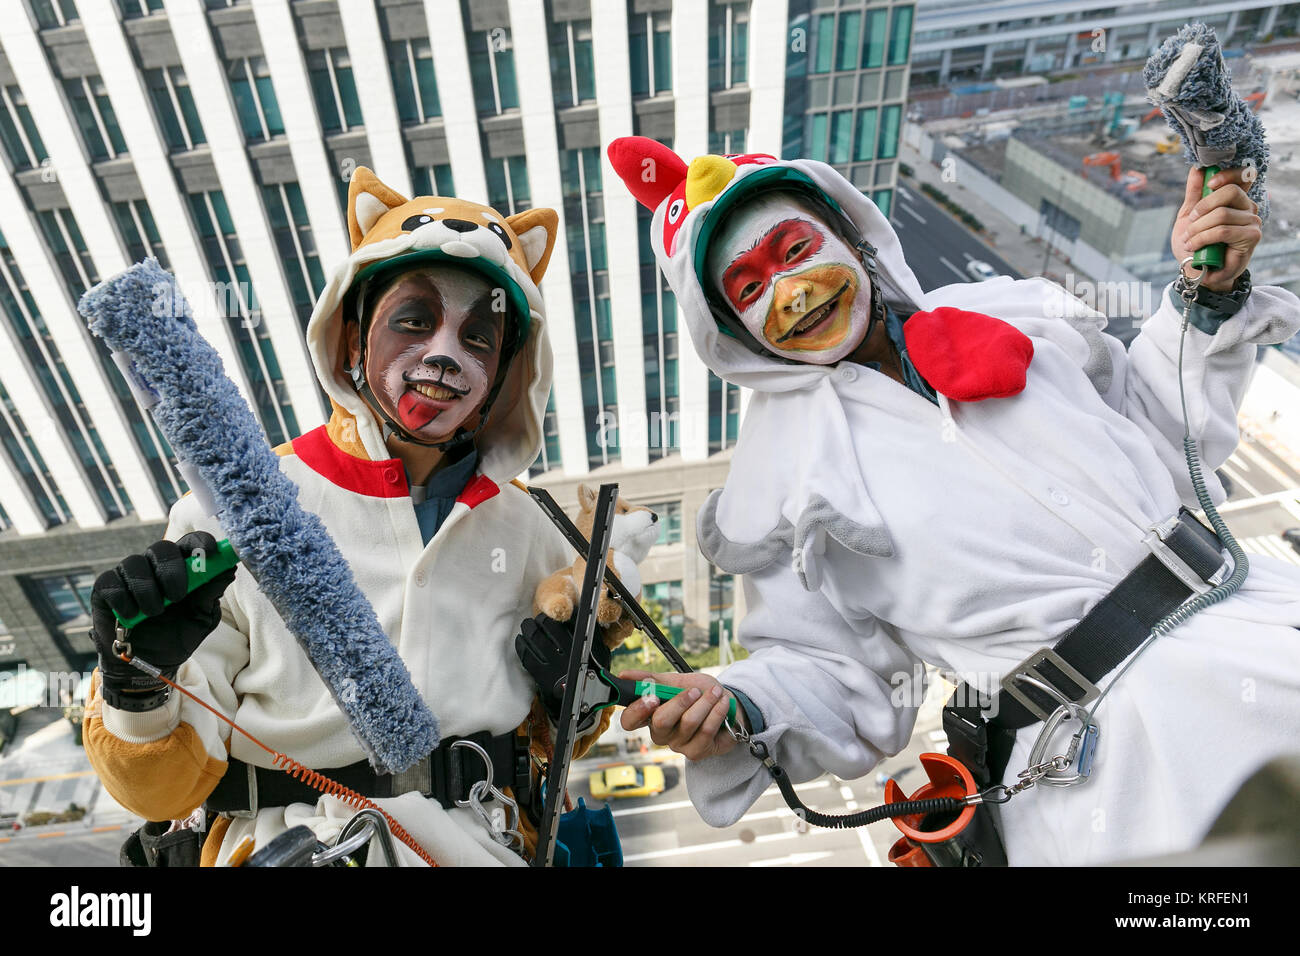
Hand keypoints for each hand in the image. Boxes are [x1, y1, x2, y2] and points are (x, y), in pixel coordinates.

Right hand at [89, 531, 236, 707]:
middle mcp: (154, 565)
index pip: (191, 542)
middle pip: (161, 548)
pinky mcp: (105, 588)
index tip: (210, 551)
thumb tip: (229, 570)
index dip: (200, 542)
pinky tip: (131, 617)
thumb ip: (211, 594)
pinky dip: (123, 601)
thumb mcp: (202, 618)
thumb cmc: (178, 634)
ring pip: (134, 564)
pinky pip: (111, 582)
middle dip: (172, 571)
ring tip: (154, 613)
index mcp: (183, 567)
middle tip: (177, 596)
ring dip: (147, 591)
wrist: (148, 663)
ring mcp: (129, 575)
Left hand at [515, 614, 611, 721]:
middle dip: (542, 619)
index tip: (556, 612)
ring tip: (527, 625)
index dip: (562, 613)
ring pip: (538, 640)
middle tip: (538, 618)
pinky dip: (521, 646)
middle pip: (552, 627)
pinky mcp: (544, 678)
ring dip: (529, 628)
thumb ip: (594, 636)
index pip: (574, 622)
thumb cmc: (589, 675)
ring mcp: (558, 667)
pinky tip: (520, 640)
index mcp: (589, 648)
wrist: (581, 706)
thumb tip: (582, 613)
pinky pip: (528, 657)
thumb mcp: (601, 656)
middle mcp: (574, 656)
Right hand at [618, 670, 740, 760]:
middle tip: (695, 690)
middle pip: (660, 722)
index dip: (637, 710)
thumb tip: (624, 675)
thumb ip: (653, 679)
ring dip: (706, 702)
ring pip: (688, 723)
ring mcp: (677, 745)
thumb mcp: (676, 681)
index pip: (629, 721)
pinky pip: (705, 731)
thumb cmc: (699, 693)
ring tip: (716, 692)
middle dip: (681, 701)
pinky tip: (722, 704)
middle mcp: (660, 733)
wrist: (728, 704)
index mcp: (650, 715)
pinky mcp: (695, 752)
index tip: (652, 696)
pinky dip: (716, 713)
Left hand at [1171, 167, 1260, 291]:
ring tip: (1188, 240)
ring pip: (1222, 214)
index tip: (1209, 183)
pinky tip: (1194, 246)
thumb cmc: (1195, 243)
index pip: (1242, 176)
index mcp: (1236, 199)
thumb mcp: (1189, 216)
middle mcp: (1249, 207)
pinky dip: (1203, 238)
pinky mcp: (1251, 237)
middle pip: (1230, 191)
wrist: (1197, 270)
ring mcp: (1252, 222)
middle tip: (1190, 222)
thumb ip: (1194, 193)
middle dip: (1203, 207)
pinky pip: (1223, 230)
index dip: (1227, 174)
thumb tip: (1196, 168)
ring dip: (1198, 228)